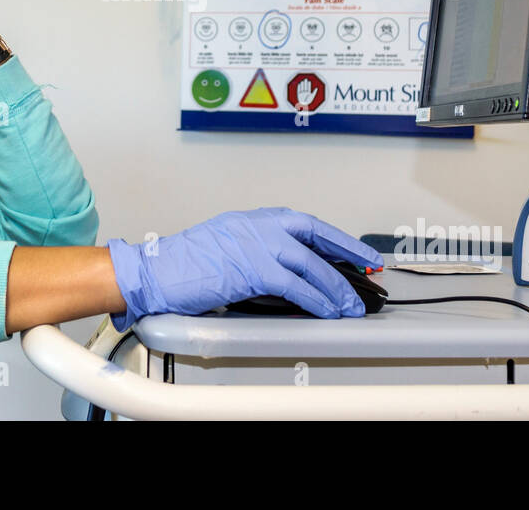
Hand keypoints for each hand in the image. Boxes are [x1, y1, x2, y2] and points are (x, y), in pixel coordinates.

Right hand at [106, 207, 383, 329]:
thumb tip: (286, 272)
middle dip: (348, 253)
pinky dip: (315, 299)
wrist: (157, 270)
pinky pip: (295, 285)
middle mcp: (259, 225)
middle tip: (370, 270)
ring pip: (311, 264)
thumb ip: (256, 249)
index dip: (335, 238)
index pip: (306, 223)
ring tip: (351, 305)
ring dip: (336, 286)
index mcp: (254, 219)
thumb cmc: (185, 263)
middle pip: (316, 235)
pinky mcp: (252, 269)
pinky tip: (327, 310)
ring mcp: (257, 244)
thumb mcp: (226, 244)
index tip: (356, 251)